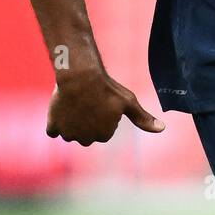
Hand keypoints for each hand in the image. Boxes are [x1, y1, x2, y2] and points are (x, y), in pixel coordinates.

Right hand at [46, 69, 165, 145]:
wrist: (80, 76)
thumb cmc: (107, 88)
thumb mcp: (128, 102)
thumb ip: (143, 118)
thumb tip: (162, 129)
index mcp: (105, 135)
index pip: (104, 131)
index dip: (102, 117)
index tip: (101, 104)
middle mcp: (86, 139)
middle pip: (86, 135)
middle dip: (87, 123)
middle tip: (88, 103)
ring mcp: (68, 134)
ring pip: (70, 133)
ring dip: (71, 123)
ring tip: (75, 105)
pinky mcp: (53, 126)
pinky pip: (53, 131)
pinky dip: (56, 123)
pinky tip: (62, 110)